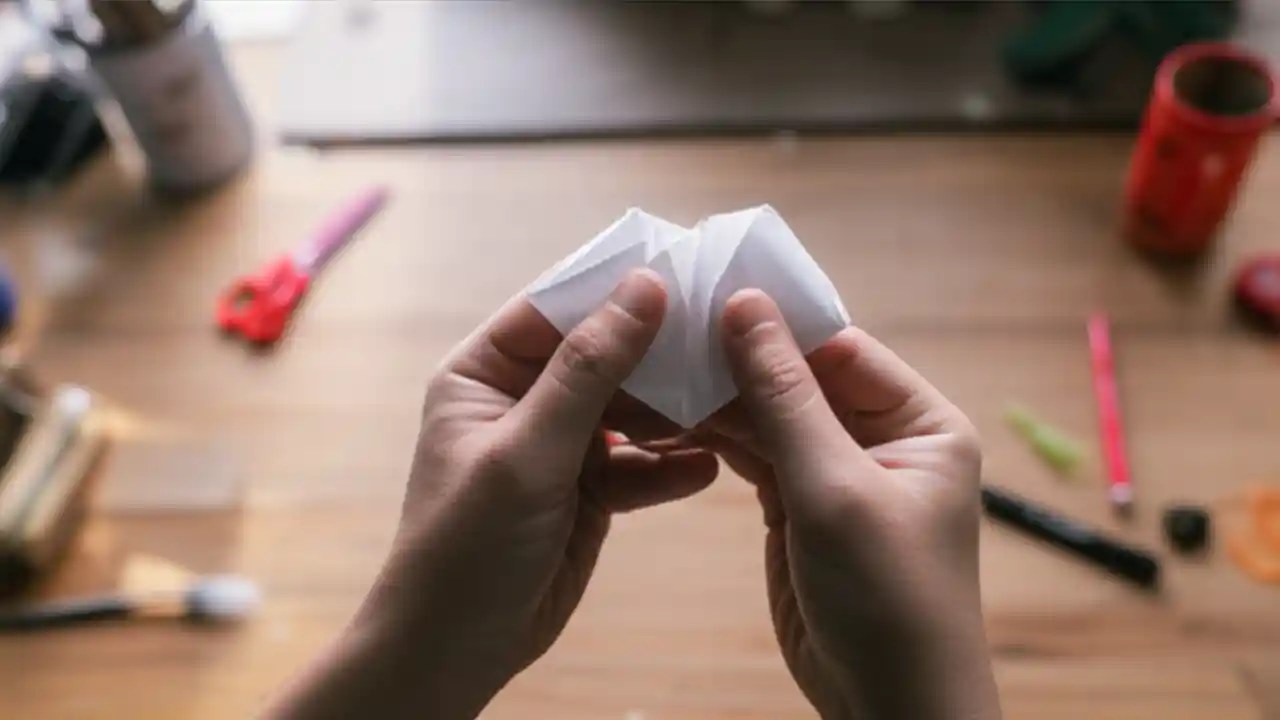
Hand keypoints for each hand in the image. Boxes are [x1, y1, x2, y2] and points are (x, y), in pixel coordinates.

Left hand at [270, 270, 717, 719]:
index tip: (685, 267)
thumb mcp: (529, 450)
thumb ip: (589, 370)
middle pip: (604, 356)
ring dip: (675, 412)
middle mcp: (522, 399)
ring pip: (630, 410)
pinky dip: (669, 467)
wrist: (456, 649)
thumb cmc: (467, 544)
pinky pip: (638, 465)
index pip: (556, 307)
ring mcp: (558, 445)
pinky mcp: (588, 491)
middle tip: (726, 339)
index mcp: (485, 373)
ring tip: (731, 402)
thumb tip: (644, 287)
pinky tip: (707, 467)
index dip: (616, 286)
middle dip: (660, 354)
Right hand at [703, 290, 999, 719]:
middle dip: (740, 360)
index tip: (709, 294)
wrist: (888, 705)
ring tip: (658, 366)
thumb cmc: (888, 598)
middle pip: (801, 377)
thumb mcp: (835, 489)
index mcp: (922, 422)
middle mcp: (884, 439)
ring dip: (721, 398)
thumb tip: (746, 306)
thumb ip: (786, 397)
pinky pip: (756, 455)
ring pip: (772, 415)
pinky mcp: (800, 506)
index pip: (842, 350)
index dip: (778, 323)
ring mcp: (838, 473)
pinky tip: (673, 415)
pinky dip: (718, 438)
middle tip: (668, 328)